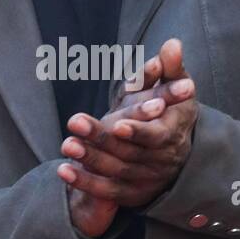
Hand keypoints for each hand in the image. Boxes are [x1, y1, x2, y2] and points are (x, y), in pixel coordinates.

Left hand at [59, 39, 197, 209]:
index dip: (137, 132)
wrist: (175, 149)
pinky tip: (64, 169)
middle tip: (75, 123)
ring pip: (116, 172)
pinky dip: (85, 182)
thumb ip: (171, 67)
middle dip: (101, 139)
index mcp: (173, 133)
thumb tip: (172, 45)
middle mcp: (162, 161)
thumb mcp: (176, 87)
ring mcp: (147, 180)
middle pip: (129, 153)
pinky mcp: (132, 193)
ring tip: (67, 144)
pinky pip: (107, 191)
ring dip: (90, 160)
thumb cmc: (171, 108)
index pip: (156, 137)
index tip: (117, 124)